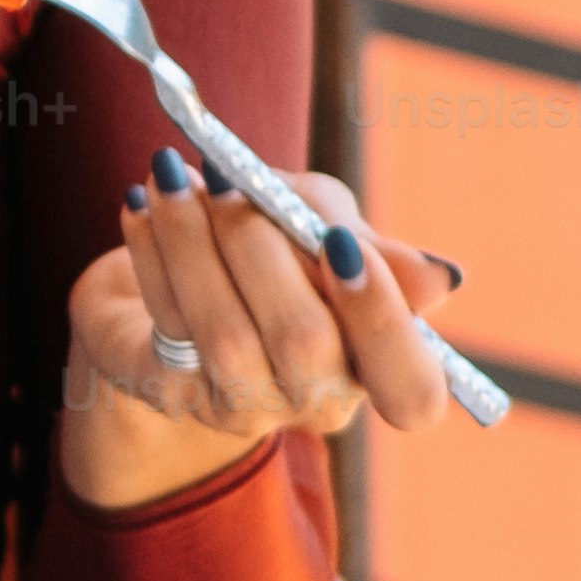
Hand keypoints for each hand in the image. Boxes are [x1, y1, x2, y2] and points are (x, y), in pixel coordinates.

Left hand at [58, 151, 465, 510]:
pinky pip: (161, 324)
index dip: (383, 321)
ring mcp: (240, 407)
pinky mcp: (167, 392)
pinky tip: (141, 203)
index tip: (340, 242)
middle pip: (306, 347)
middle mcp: (316, 400)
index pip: (412, 390)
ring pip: (224, 336)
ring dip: (192, 241)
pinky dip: (150, 251)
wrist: (168, 268)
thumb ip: (368, 244)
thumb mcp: (323, 221)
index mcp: (376, 366)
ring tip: (166, 174)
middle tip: (226, 184)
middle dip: (262, 252)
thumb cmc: (271, 244)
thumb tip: (439, 279)